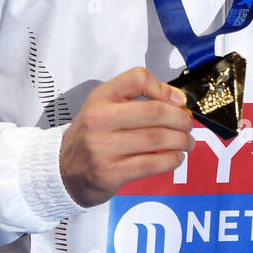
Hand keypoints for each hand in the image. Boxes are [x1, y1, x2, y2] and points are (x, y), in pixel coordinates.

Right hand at [60, 67, 193, 206]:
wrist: (63, 170)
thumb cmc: (94, 135)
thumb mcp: (106, 107)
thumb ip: (138, 98)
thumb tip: (179, 100)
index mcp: (100, 98)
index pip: (137, 79)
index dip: (164, 88)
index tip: (178, 101)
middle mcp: (99, 119)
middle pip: (154, 112)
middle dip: (180, 119)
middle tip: (188, 126)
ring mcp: (103, 148)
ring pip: (156, 139)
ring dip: (180, 141)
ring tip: (187, 142)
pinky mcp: (110, 173)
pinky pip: (151, 164)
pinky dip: (171, 160)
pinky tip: (176, 157)